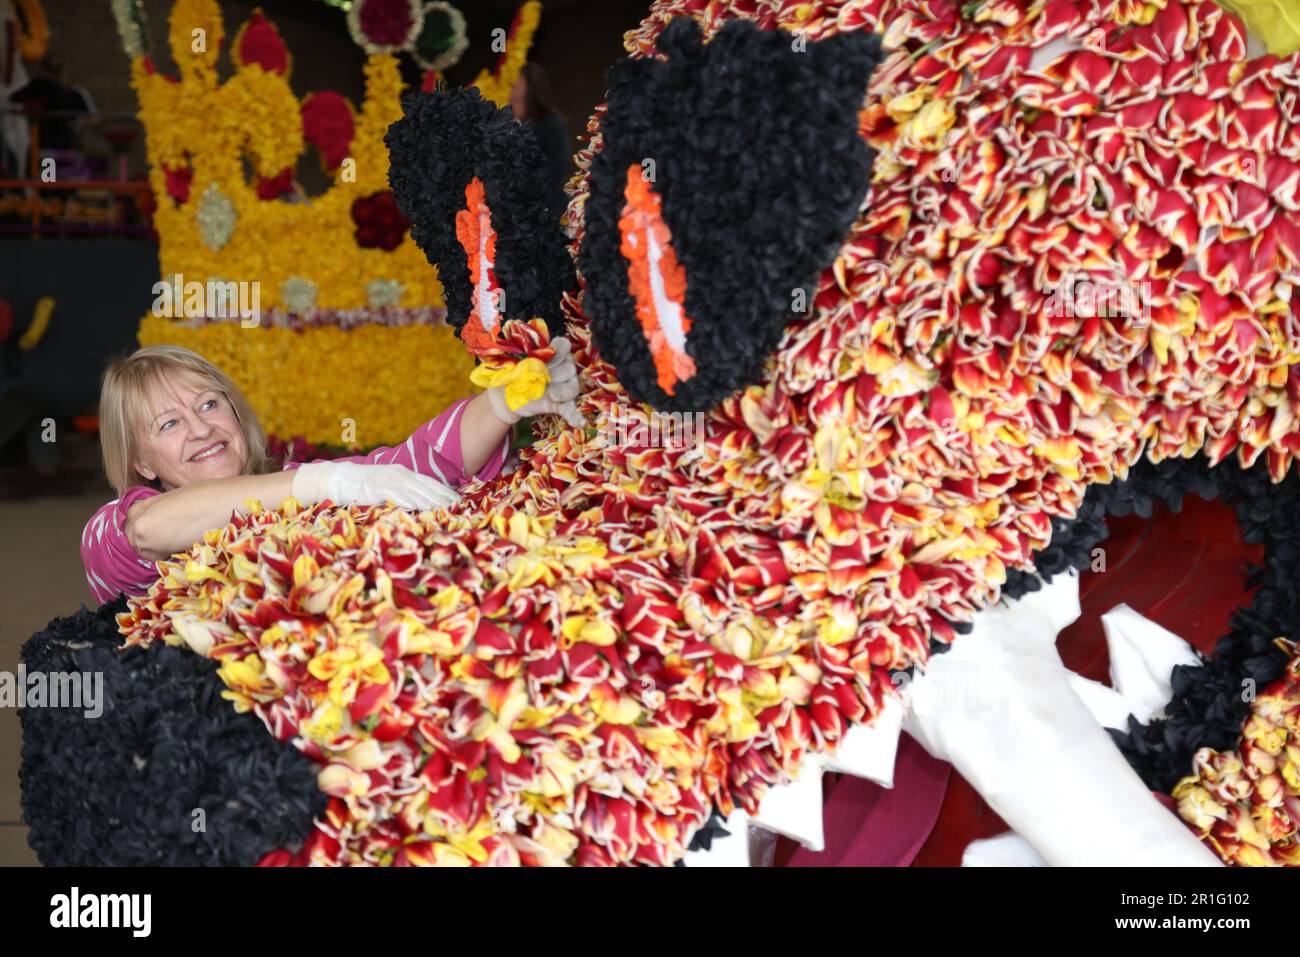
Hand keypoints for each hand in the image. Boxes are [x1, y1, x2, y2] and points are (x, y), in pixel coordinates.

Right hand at [291, 461, 460, 509]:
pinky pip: (397, 495)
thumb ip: (406, 492)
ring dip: (432, 502)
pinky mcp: (377, 487)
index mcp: (405, 473)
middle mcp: (400, 473)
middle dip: (444, 498)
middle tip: (460, 509)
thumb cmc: (365, 486)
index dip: (446, 492)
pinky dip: (409, 501)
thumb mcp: (389, 486)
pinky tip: (420, 508)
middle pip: (427, 487)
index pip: (431, 483)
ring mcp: (389, 479)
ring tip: (446, 511)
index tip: (460, 502)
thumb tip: (423, 503)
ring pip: (416, 491)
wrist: (338, 479)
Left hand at [487, 336, 583, 427]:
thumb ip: (525, 356)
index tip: (542, 358)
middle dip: (553, 374)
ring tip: (547, 394)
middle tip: (537, 379)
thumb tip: (529, 357)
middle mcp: (564, 367)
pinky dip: (575, 416)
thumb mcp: (516, 360)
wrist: (507, 394)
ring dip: (560, 392)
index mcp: (554, 352)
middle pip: (569, 368)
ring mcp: (566, 386)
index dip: (556, 352)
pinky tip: (579, 422)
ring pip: (572, 388)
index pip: (564, 346)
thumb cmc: (513, 372)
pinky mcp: (562, 405)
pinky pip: (572, 409)